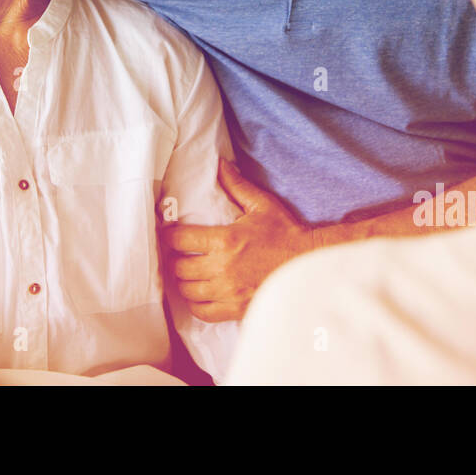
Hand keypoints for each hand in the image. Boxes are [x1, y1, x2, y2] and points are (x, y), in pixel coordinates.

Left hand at [159, 159, 315, 321]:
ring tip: (188, 271)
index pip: (180, 240)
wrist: (308, 265)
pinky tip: (199, 292)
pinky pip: (202, 311)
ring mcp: (228, 291)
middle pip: (179, 267)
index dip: (168, 235)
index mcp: (225, 240)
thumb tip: (221, 164)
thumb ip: (237, 185)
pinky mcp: (235, 309)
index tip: (168, 233)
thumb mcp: (262, 205)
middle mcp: (222, 268)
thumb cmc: (285, 233)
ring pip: (187, 290)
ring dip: (183, 280)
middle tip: (178, 252)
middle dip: (174, 258)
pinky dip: (195, 303)